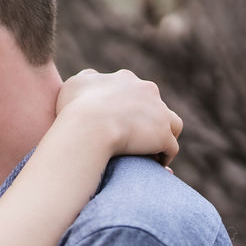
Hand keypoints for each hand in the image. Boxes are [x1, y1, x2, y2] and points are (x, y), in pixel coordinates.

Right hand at [56, 68, 182, 165]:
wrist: (89, 127)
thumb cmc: (76, 108)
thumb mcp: (74, 85)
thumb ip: (86, 79)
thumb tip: (91, 79)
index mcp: (126, 79)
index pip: (135, 91)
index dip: (128, 108)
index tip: (118, 124)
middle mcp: (147, 90)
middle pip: (154, 105)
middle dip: (146, 121)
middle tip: (131, 139)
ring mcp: (159, 113)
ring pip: (171, 123)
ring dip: (162, 136)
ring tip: (150, 152)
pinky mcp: (163, 135)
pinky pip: (170, 148)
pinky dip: (163, 157)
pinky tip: (152, 166)